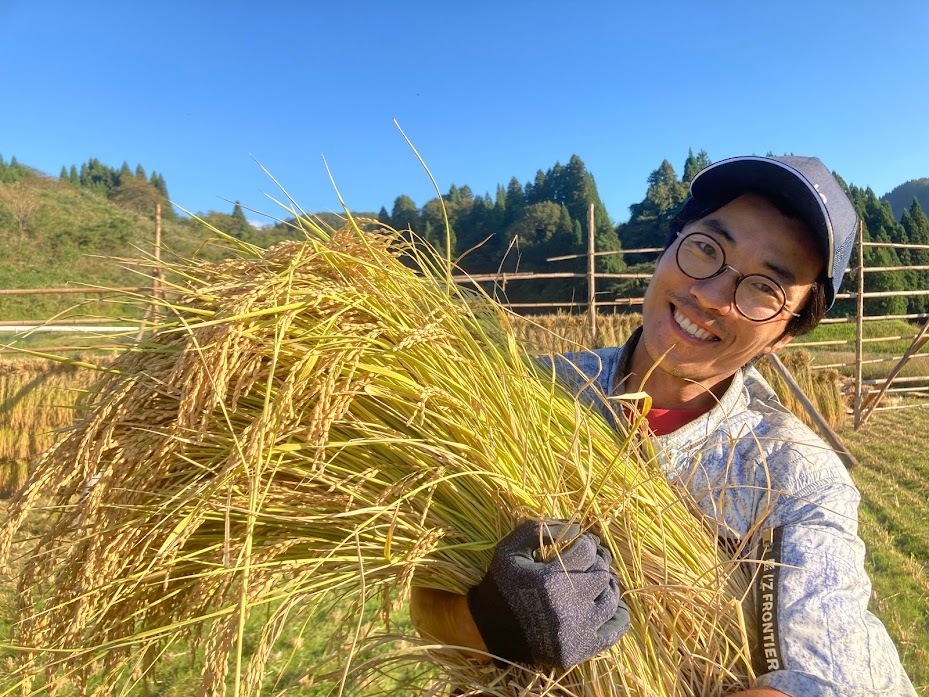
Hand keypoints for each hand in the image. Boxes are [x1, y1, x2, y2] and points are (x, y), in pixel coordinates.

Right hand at [467, 519, 629, 669]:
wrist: (488, 630)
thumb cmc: (501, 584)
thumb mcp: (510, 549)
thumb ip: (540, 530)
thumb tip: (576, 525)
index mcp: (549, 580)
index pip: (587, 551)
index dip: (588, 541)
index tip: (584, 540)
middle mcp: (567, 608)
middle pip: (602, 574)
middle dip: (599, 561)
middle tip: (592, 558)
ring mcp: (575, 632)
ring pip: (610, 600)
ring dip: (608, 585)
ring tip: (598, 579)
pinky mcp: (579, 651)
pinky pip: (614, 632)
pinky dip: (618, 615)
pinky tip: (609, 605)